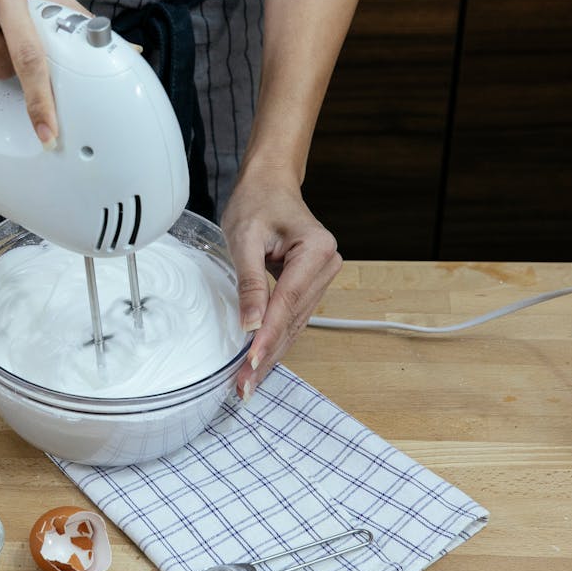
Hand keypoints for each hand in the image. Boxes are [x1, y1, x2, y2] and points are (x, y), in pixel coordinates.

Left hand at [221, 166, 341, 399]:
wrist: (269, 185)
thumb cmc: (256, 203)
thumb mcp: (244, 238)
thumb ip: (249, 282)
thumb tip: (251, 324)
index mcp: (316, 250)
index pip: (287, 302)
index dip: (268, 336)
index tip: (249, 363)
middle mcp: (327, 266)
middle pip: (293, 320)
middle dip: (267, 354)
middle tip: (244, 386)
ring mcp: (322, 277)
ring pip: (294, 325)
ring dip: (271, 354)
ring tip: (248, 383)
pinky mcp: (309, 286)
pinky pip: (292, 318)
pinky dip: (275, 341)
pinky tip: (259, 362)